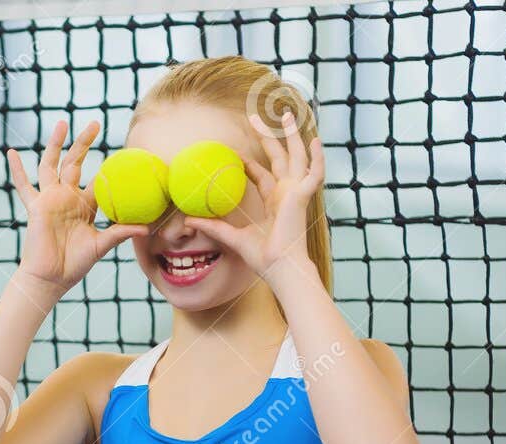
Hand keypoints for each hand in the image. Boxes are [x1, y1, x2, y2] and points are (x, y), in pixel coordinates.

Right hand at [9, 120, 147, 292]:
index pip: (98, 180)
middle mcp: (67, 198)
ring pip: (51, 165)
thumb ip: (120, 232)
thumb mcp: (101, 246)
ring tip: (62, 123)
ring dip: (56, 144)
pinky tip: (11, 153)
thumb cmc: (74, 264)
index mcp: (84, 206)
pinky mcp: (36, 207)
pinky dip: (16, 170)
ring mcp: (50, 200)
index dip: (108, 167)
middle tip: (95, 123)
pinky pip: (23, 186)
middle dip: (83, 143)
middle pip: (75, 163)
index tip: (122, 150)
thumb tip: (147, 228)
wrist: (50, 278)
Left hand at [184, 112, 324, 290]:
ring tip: (286, 114)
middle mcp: (286, 193)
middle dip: (269, 137)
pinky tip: (315, 140)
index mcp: (273, 202)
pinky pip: (315, 173)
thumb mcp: (232, 236)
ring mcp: (296, 193)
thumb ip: (212, 226)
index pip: (261, 175)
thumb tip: (187, 220)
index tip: (235, 151)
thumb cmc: (261, 257)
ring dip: (292, 135)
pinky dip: (318, 157)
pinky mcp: (303, 196)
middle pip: (278, 157)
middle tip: (255, 118)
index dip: (249, 162)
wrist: (279, 268)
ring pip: (296, 156)